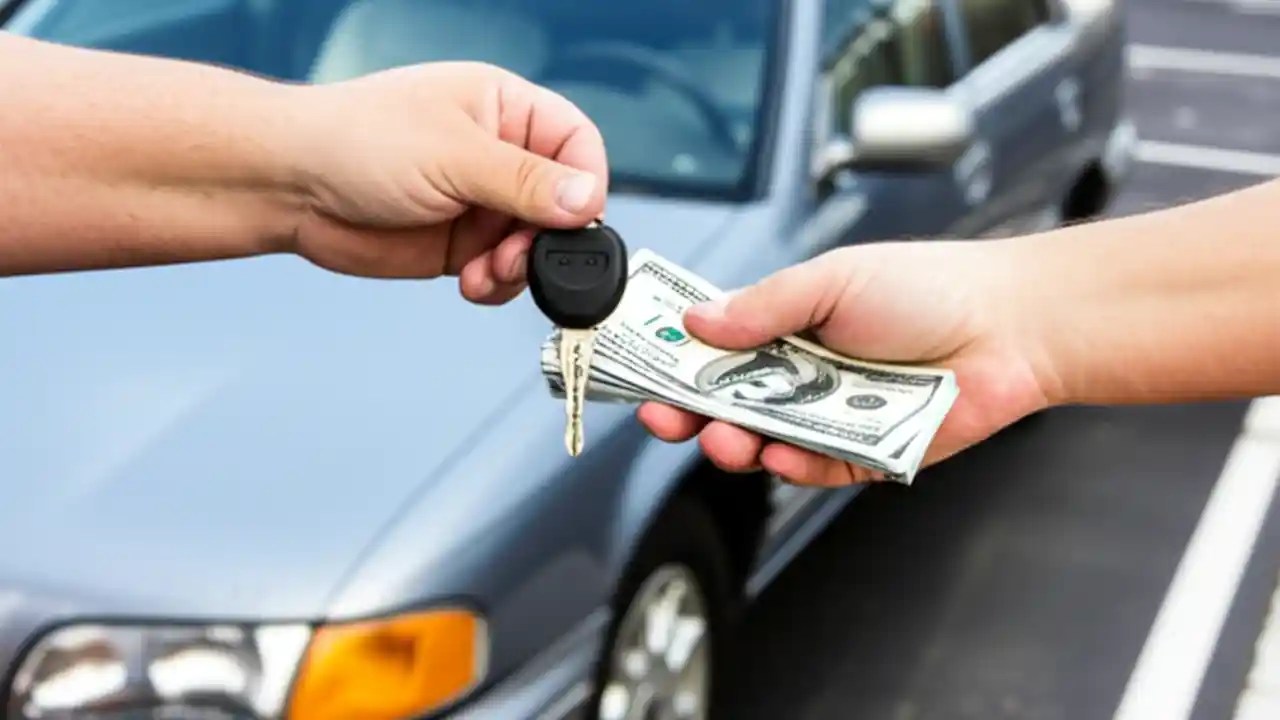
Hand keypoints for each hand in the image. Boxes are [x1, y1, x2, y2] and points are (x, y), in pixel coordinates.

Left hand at [287, 62, 606, 302]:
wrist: (289, 186)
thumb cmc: (355, 141)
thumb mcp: (452, 154)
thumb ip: (524, 182)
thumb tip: (587, 201)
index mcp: (504, 108)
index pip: (576, 143)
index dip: (586, 182)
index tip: (576, 218)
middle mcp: (499, 154)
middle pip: (563, 203)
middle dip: (549, 237)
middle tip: (521, 254)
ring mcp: (480, 202)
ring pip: (536, 244)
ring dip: (521, 267)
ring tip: (488, 272)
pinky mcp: (461, 244)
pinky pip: (504, 271)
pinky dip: (497, 284)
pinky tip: (471, 282)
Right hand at [637, 240, 1058, 486]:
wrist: (1011, 327)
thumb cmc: (929, 287)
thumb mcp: (832, 278)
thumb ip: (763, 305)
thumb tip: (697, 321)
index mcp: (788, 323)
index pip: (715, 347)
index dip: (676, 360)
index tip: (641, 369)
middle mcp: (803, 372)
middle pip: (728, 402)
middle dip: (691, 412)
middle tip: (666, 416)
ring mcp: (831, 414)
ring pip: (764, 440)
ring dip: (736, 442)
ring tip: (725, 439)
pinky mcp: (864, 453)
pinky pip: (815, 466)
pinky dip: (792, 463)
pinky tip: (777, 452)